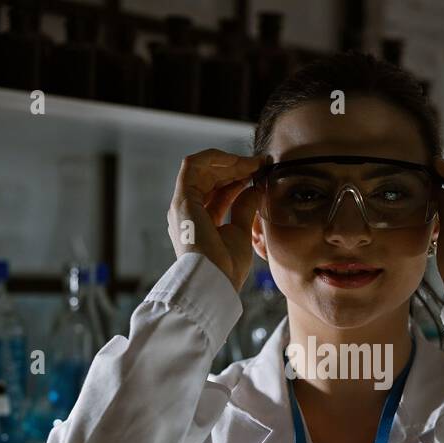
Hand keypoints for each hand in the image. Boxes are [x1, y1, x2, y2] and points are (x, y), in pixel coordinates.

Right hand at [168, 149, 266, 290]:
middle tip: (260, 164)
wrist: (214, 282)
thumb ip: (244, 209)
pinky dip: (215, 158)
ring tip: (253, 163)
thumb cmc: (226, 267)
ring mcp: (182, 205)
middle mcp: (188, 212)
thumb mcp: (240, 232)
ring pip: (202, 169)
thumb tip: (254, 188)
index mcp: (200, 223)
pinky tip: (237, 161)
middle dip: (236, 168)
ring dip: (229, 162)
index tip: (260, 173)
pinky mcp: (182, 200)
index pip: (218, 192)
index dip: (239, 179)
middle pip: (210, 179)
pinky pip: (193, 165)